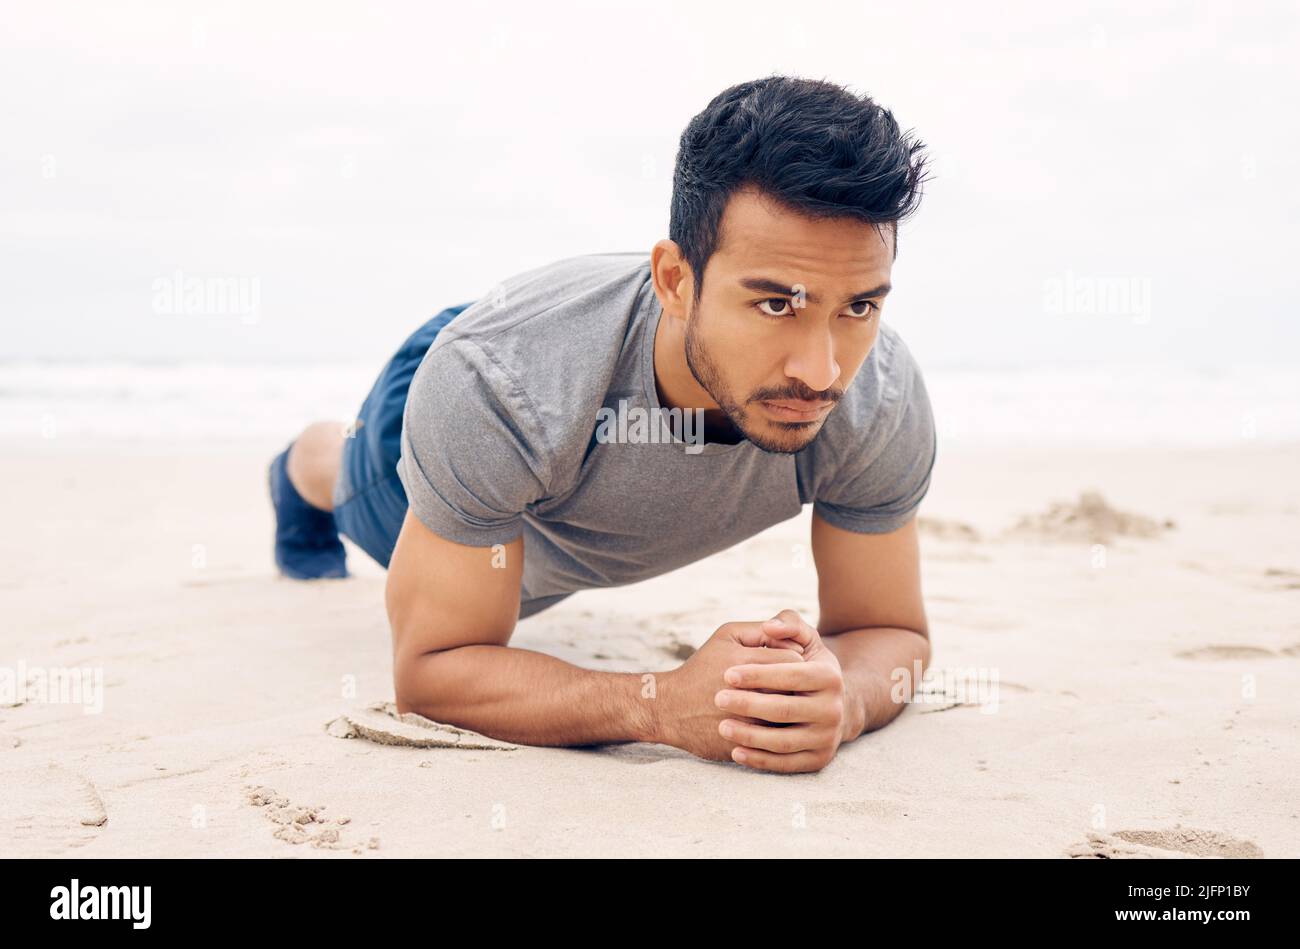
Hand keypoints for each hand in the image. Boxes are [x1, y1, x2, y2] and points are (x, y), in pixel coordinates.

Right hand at [656, 621, 805, 761]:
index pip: (795, 660)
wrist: (670, 709)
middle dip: (797, 685)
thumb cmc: (702, 668)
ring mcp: (747, 725)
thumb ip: (760, 630)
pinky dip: (780, 732)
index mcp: (746, 665)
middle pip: (796, 689)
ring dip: (791, 711)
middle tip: (790, 684)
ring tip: (784, 703)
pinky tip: (773, 723)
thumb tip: (793, 639)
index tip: (790, 663)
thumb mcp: (726, 637)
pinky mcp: (745, 747)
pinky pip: (778, 741)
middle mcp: (748, 696)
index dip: (796, 660)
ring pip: (790, 717)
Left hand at [715, 609, 846, 772]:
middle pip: (785, 710)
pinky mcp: (819, 760)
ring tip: (722, 727)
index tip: (727, 673)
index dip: (758, 674)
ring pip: (784, 741)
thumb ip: (789, 624)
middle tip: (718, 699)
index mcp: (830, 677)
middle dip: (748, 704)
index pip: (790, 675)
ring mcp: (827, 738)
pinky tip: (735, 751)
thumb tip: (770, 627)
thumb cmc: (805, 668)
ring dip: (750, 736)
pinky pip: (786, 764)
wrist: (827, 706)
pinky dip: (760, 760)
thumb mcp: (804, 641)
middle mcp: (834, 709)